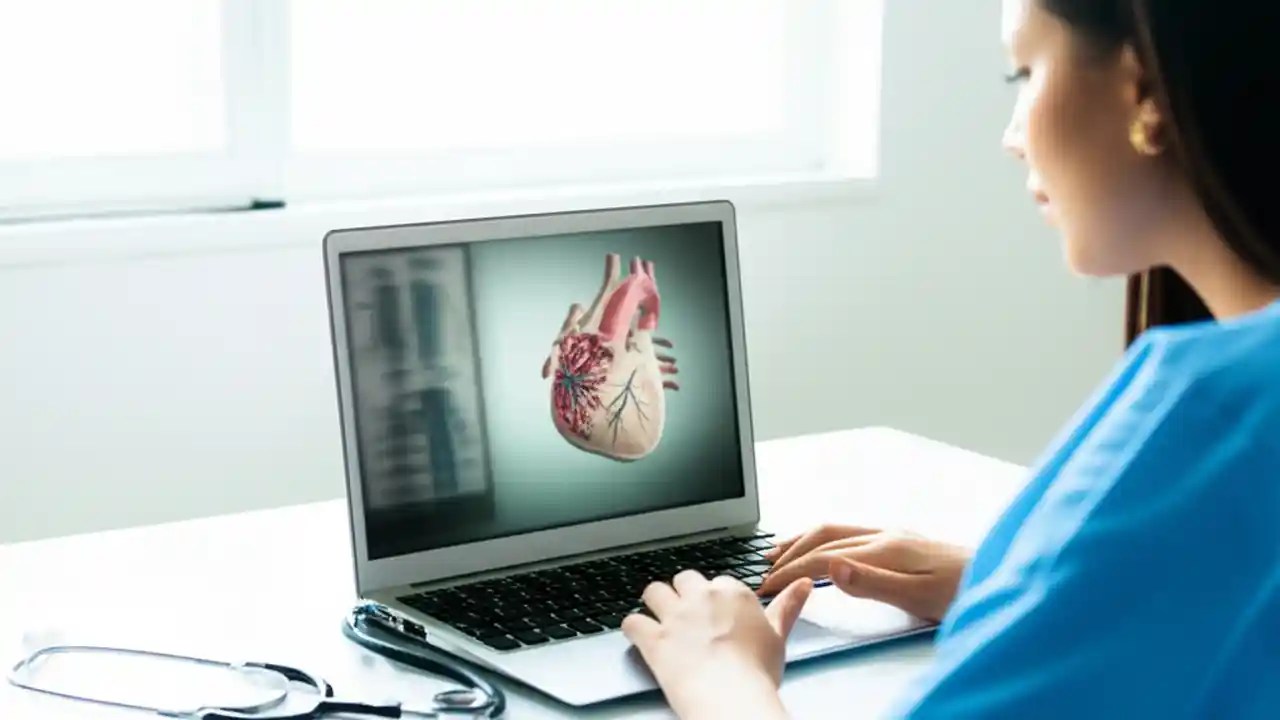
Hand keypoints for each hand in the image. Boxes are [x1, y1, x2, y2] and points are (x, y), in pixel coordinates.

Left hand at [622, 570, 812, 719]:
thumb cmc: (756, 672)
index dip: (714, 597)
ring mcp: (674, 616)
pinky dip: (633, 628)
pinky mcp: (653, 638)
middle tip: (687, 615)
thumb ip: (788, 606)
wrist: (730, 696)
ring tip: (660, 618)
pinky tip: (639, 636)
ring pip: (654, 591)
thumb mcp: (778, 636)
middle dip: (683, 594)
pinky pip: (631, 621)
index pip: (717, 582)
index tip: (715, 613)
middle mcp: (701, 597)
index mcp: (732, 593)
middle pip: (683, 579)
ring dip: (655, 603)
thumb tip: (804, 585)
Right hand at [758, 524, 970, 622]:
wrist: (1000, 576)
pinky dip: (823, 540)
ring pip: (834, 530)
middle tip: (764, 571)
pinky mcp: (902, 541)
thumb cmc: (963, 591)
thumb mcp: (917, 596)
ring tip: (779, 552)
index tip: (769, 586)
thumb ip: (872, 583)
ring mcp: (894, 535)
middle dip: (790, 551)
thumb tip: (832, 569)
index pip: (824, 557)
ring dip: (803, 540)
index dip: (792, 571)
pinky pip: (849, 533)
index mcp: (885, 547)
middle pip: (823, 535)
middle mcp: (886, 534)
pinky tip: (823, 549)